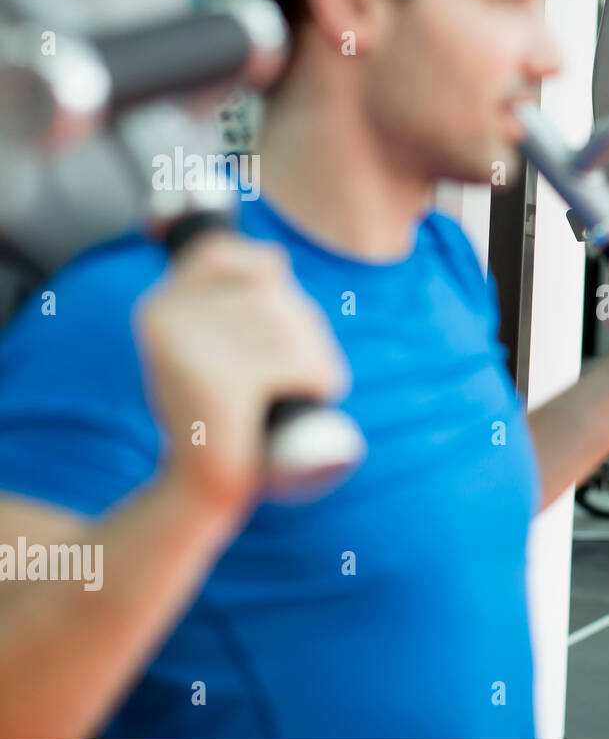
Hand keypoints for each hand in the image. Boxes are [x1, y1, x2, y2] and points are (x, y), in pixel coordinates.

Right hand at [134, 233, 350, 520]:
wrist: (201, 487)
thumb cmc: (221, 414)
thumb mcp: (218, 344)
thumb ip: (236, 294)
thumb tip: (273, 257)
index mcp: (160, 304)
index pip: (224, 251)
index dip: (263, 280)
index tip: (267, 328)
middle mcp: (166, 316)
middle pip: (273, 293)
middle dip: (303, 333)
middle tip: (288, 378)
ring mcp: (189, 348)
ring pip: (292, 328)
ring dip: (315, 362)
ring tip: (290, 394)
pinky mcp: (220, 383)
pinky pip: (299, 364)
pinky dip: (318, 382)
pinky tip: (296, 403)